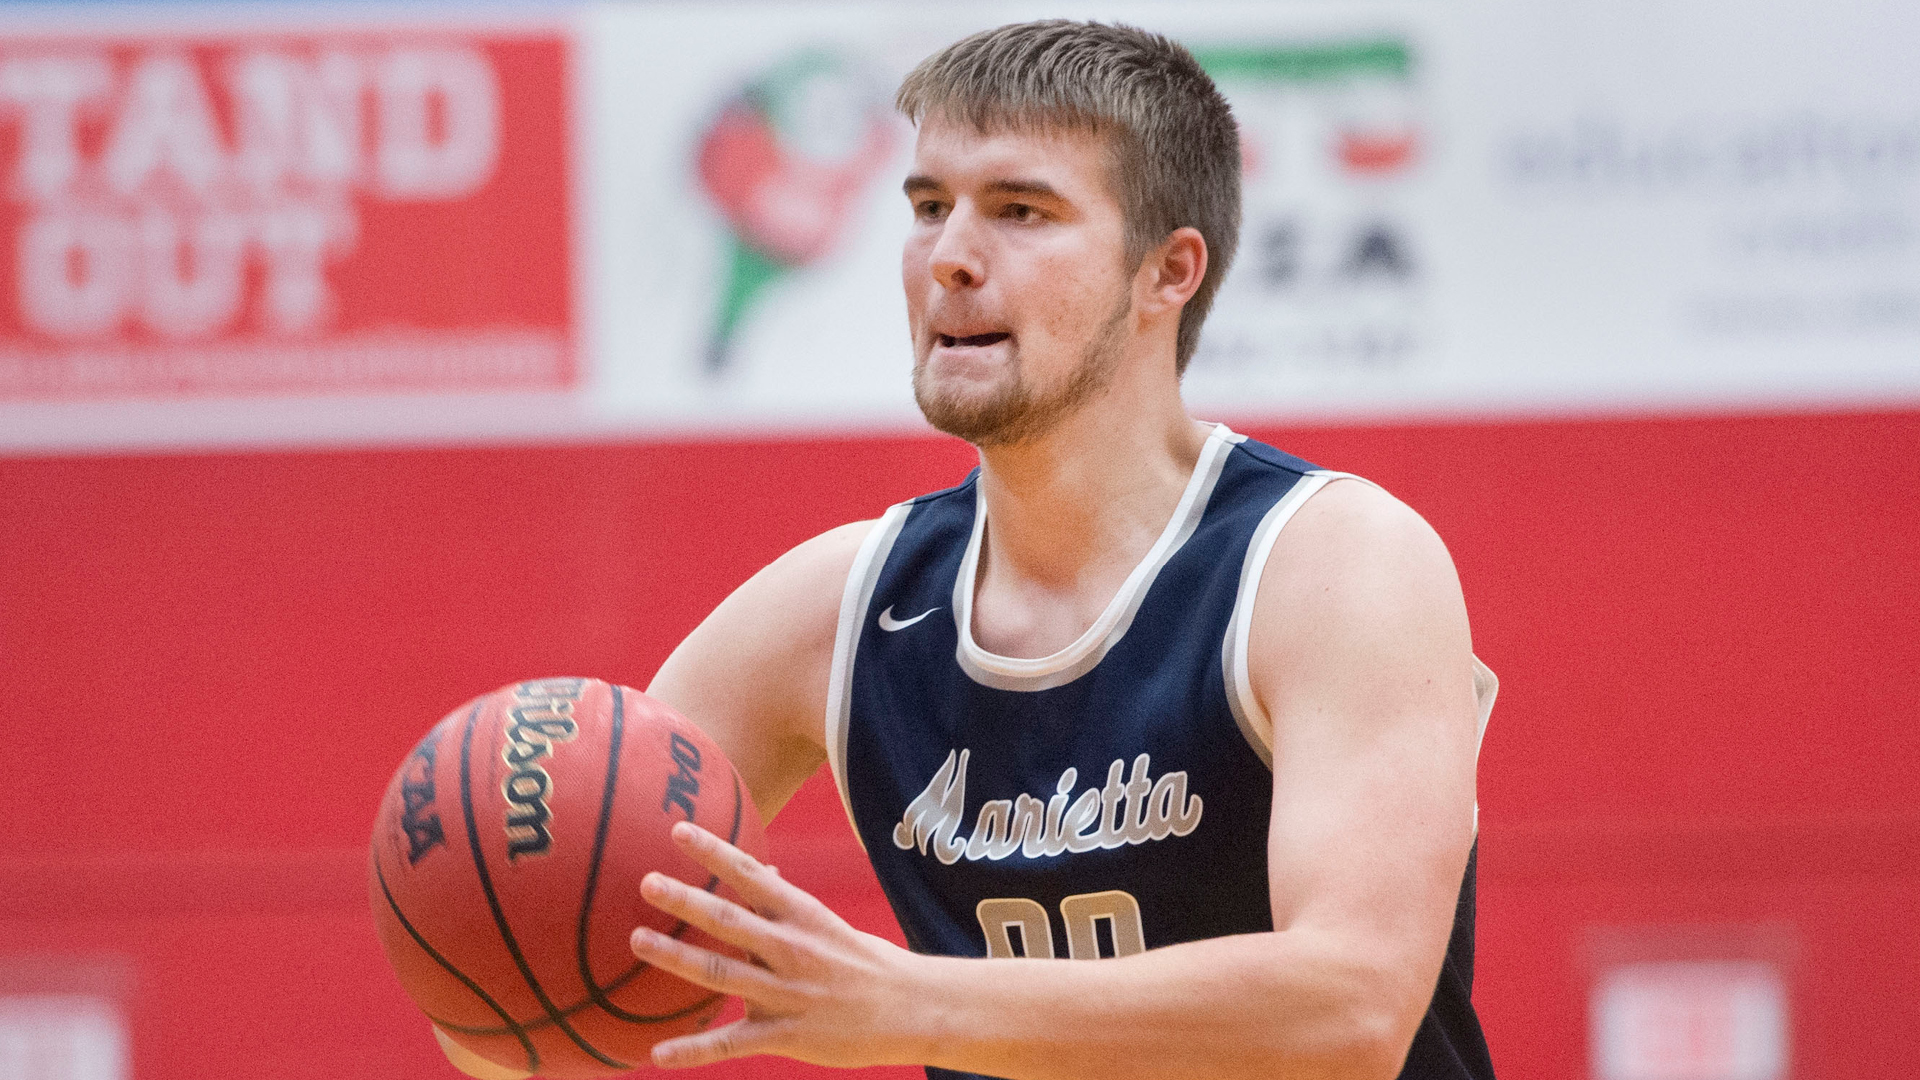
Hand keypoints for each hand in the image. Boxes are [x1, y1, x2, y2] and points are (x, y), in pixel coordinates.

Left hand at [630, 821, 932, 1068]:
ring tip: (637, 941)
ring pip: (722, 973)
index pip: (752, 876)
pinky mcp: (787, 1035)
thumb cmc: (866, 963)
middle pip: (730, 920)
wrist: (913, 1009)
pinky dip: (694, 1050)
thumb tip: (766, 872)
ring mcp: (787, 993)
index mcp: (802, 916)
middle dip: (687, 900)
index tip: (678, 829)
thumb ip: (790, 904)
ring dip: (677, 958)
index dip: (715, 852)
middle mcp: (791, 949)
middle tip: (647, 882)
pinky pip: (732, 1043)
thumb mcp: (830, 924)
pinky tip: (656, 1055)